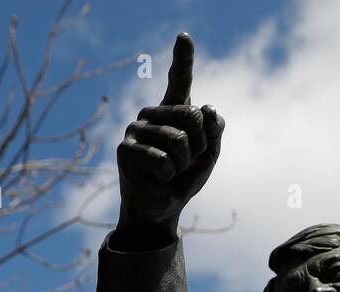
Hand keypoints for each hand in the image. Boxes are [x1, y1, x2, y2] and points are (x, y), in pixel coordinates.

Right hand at [112, 33, 224, 250]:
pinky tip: (155, 178)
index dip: (182, 58)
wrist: (163, 206)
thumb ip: (215, 130)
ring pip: (179, 141)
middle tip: (186, 162)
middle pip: (194, 117)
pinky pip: (163, 160)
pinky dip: (167, 175)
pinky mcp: (125, 149)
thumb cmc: (184, 178)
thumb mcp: (209, 155)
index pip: (179, 80)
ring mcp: (136, 128)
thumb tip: (209, 109)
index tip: (184, 36)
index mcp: (173, 111)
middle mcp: (152, 113)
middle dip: (199, 147)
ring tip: (170, 171)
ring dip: (183, 165)